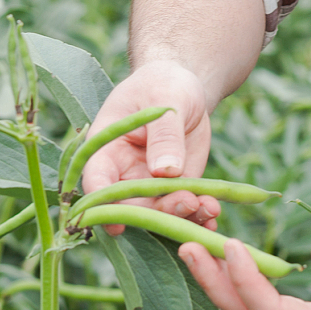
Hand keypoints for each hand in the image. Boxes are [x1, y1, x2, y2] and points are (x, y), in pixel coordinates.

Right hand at [81, 60, 220, 229]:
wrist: (183, 90)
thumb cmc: (163, 86)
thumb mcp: (165, 100)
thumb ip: (164, 135)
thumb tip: (166, 171)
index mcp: (107, 149)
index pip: (96, 180)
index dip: (103, 203)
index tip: (119, 223)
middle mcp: (123, 174)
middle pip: (130, 205)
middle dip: (157, 213)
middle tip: (188, 202)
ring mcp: (149, 185)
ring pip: (159, 214)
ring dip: (183, 217)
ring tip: (210, 208)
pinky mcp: (174, 189)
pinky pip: (182, 210)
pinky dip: (198, 217)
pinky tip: (214, 214)